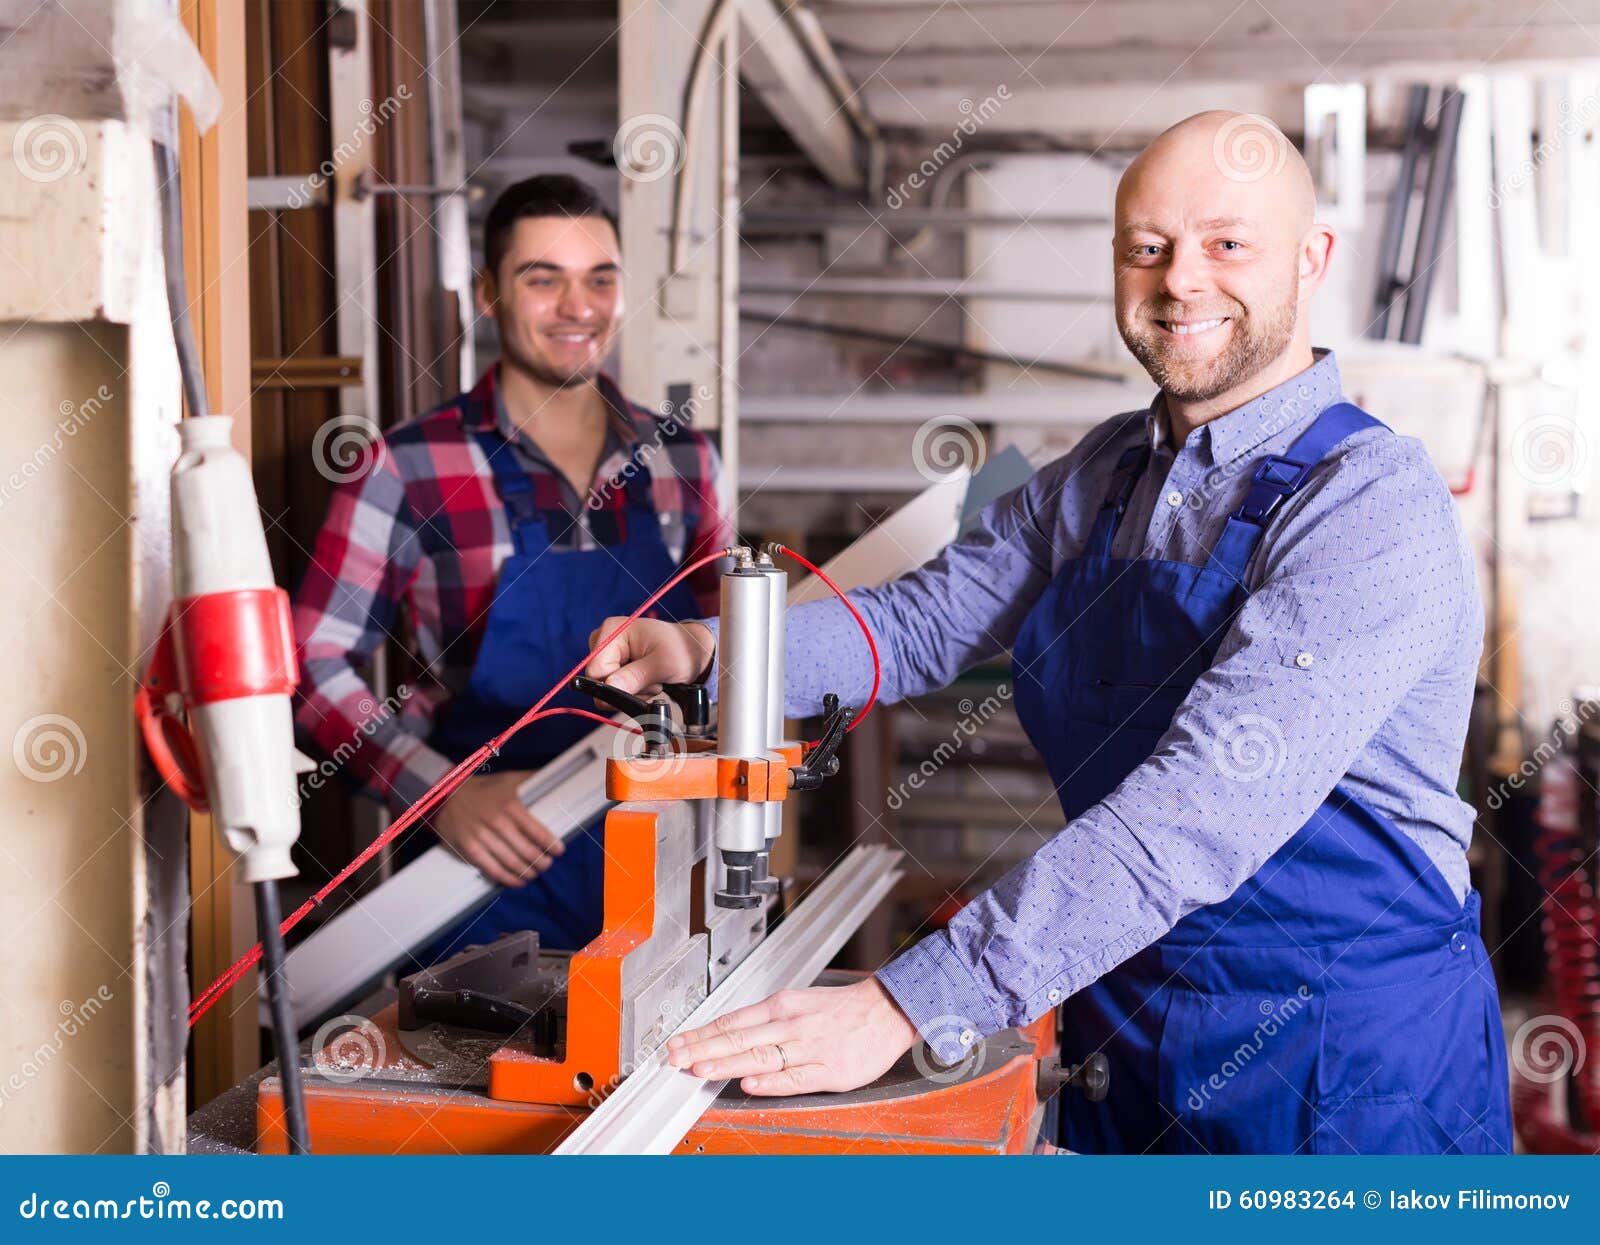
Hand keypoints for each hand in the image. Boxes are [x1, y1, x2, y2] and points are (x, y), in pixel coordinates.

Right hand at [432, 770, 563, 887]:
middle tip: (547, 864)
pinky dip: (507, 879)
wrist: (445, 794)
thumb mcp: (507, 779)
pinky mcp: (469, 848)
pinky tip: (517, 881)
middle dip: (541, 862)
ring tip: (534, 873)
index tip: (559, 850)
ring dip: (527, 872)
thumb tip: (552, 777)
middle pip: (526, 851)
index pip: (537, 832)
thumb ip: (530, 780)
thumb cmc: (482, 788)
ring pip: (511, 863)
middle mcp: (497, 823)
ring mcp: (482, 837)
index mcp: (510, 806)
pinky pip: (491, 869)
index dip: (551, 845)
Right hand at [585, 617, 714, 696]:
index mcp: (613, 630)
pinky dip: (631, 689)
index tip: (640, 680)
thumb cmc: (681, 650)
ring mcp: (608, 652)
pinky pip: (613, 688)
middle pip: (598, 680)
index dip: (614, 684)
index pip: (595, 670)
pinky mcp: (613, 663)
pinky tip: (646, 679)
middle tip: (649, 679)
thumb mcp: (662, 664)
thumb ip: (635, 676)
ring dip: (631, 689)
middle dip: (625, 687)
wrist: (691, 651)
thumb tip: (609, 687)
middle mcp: (604, 639)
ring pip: (606, 687)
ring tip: (651, 677)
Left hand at [665, 977, 917, 1095]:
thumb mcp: (799, 1003)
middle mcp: (791, 1024)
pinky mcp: (830, 1069)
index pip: (732, 1021)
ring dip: (728, 1064)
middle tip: (676, 1059)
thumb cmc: (841, 1010)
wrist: (887, 1010)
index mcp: (781, 1006)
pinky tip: (750, 1084)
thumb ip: (766, 1022)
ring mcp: (810, 1047)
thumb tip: (729, 1036)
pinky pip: (796, 1077)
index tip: (678, 1044)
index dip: (702, 1034)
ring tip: (700, 1070)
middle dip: (704, 1049)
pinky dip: (772, 1081)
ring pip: (762, 1056)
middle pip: (740, 1038)